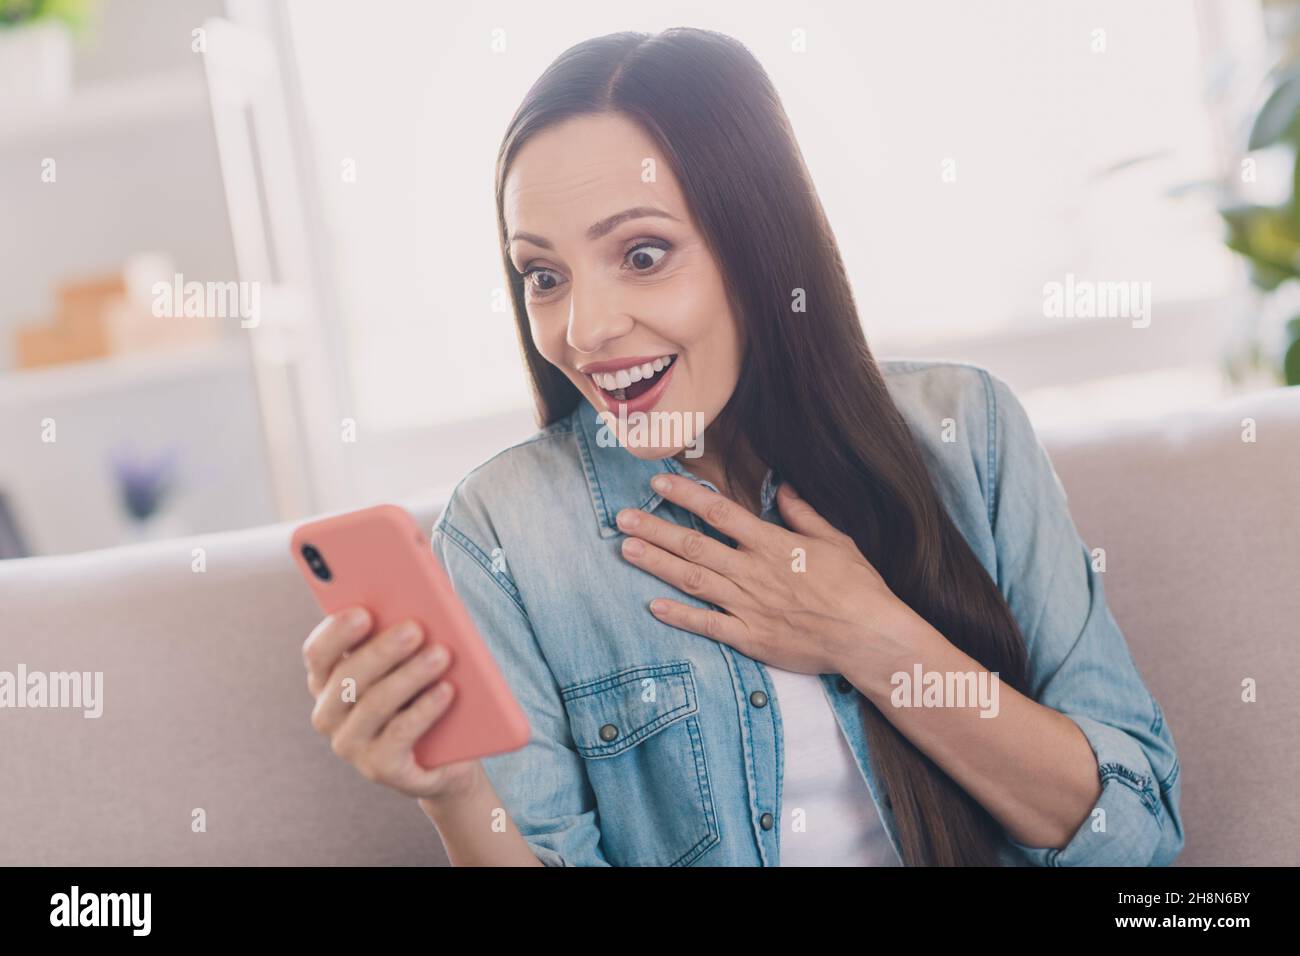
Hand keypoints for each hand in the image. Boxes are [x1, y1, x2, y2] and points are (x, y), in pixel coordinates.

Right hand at [302, 607, 480, 802]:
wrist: (448, 755)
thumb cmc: (424, 692)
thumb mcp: (409, 661)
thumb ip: (401, 635)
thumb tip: (417, 605)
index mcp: (328, 680)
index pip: (318, 653)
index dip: (336, 632)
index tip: (363, 612)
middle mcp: (329, 714)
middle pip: (348, 677)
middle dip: (383, 650)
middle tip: (415, 629)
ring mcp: (351, 745)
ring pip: (374, 705)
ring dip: (410, 676)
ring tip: (441, 655)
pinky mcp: (379, 768)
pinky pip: (398, 735)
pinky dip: (424, 710)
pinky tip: (446, 690)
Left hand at [616, 475, 914, 677]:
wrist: (868, 636)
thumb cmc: (858, 588)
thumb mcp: (836, 541)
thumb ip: (804, 515)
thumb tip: (783, 490)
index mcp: (772, 543)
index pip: (719, 512)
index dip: (685, 495)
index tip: (658, 482)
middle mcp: (752, 571)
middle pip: (694, 545)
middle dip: (655, 529)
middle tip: (621, 517)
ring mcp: (748, 605)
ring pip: (692, 579)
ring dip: (656, 564)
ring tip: (627, 550)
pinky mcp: (750, 636)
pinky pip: (707, 624)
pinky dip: (679, 615)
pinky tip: (653, 605)